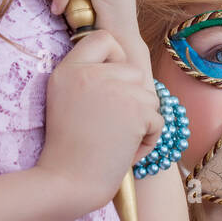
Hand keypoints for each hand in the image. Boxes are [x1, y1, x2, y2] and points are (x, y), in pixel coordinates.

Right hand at [38, 29, 163, 213]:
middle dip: (132, 98)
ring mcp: (115, 89)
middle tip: (110, 125)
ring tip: (114, 140)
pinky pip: (157, 120)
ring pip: (150, 96)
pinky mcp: (136, 110)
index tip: (109, 82)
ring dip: (140, 121)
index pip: (103, 38)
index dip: (114, 57)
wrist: (67, 183)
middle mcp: (90, 73)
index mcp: (68, 69)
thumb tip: (125, 67)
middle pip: (134, 70)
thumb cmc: (67, 150)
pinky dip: (147, 140)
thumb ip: (88, 77)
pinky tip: (123, 152)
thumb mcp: (63, 100)